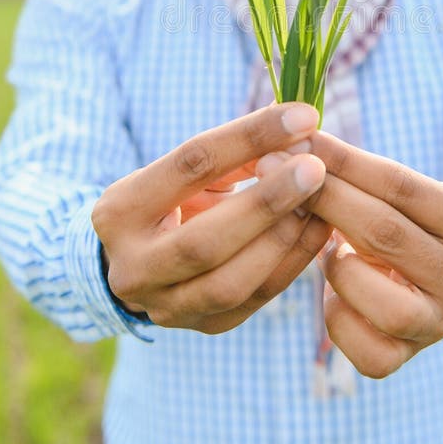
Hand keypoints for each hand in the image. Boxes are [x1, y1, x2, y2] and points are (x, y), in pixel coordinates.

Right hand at [91, 103, 329, 332]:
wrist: (144, 261)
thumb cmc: (176, 197)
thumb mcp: (190, 170)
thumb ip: (237, 153)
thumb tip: (299, 131)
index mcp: (121, 210)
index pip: (189, 166)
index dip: (248, 138)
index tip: (301, 116)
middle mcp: (134, 268)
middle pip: (204, 240)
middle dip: (267, 202)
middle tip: (315, 167)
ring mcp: (166, 307)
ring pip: (231, 282)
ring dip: (285, 237)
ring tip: (321, 199)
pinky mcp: (205, 326)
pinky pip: (258, 298)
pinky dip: (295, 259)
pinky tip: (322, 227)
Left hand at [308, 132, 442, 377]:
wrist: (434, 274)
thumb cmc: (402, 219)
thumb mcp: (397, 192)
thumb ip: (356, 172)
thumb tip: (292, 145)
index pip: (398, 184)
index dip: (343, 161)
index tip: (297, 141)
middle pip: (385, 234)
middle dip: (323, 198)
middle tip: (274, 172)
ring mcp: (439, 323)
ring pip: (386, 305)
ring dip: (340, 270)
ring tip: (327, 251)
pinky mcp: (408, 357)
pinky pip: (369, 353)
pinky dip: (339, 319)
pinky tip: (334, 294)